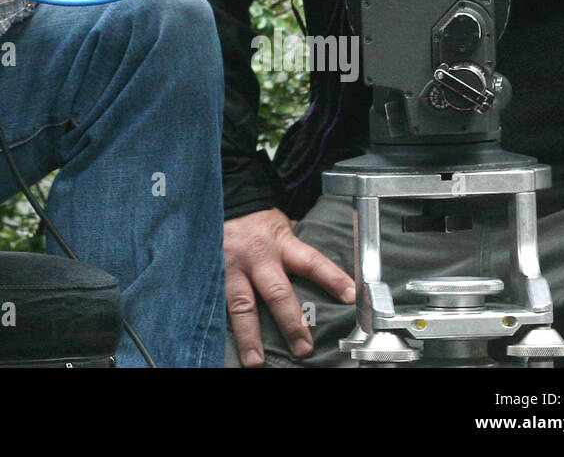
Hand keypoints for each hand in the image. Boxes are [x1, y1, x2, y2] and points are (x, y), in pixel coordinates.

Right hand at [223, 208, 355, 366]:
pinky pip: (217, 302)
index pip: (311, 262)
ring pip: (242, 304)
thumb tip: (329, 277)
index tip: (351, 296)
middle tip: (303, 348)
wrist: (222, 202)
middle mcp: (256, 256)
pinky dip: (220, 324)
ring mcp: (231, 266)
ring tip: (256, 361)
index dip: (331, 279)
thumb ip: (297, 252)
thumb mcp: (283, 227)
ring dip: (250, 335)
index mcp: (280, 242)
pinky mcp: (212, 274)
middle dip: (291, 322)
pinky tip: (226, 343)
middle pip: (276, 292)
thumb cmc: (257, 221)